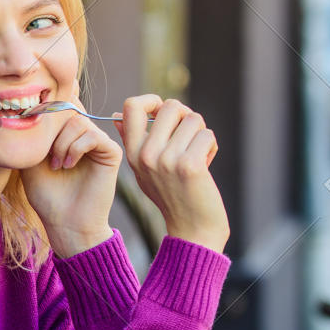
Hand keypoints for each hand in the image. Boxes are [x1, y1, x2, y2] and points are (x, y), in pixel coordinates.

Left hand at [19, 99, 123, 256]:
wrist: (65, 223)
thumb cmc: (46, 195)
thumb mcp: (30, 159)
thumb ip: (34, 133)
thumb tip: (33, 106)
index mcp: (67, 135)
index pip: (58, 108)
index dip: (45, 117)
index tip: (36, 142)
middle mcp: (84, 135)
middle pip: (68, 111)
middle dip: (52, 133)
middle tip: (48, 159)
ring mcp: (99, 143)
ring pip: (78, 121)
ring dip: (62, 143)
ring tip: (57, 166)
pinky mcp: (111, 152)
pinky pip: (93, 135)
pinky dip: (76, 148)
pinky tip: (68, 165)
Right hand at [116, 95, 228, 253]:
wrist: (192, 229)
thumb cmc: (171, 197)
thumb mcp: (143, 170)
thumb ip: (132, 142)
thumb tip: (118, 116)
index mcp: (132, 154)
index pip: (132, 106)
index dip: (152, 100)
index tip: (163, 112)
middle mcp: (146, 155)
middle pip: (170, 106)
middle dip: (185, 117)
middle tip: (188, 137)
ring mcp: (166, 161)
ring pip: (193, 119)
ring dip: (201, 134)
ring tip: (196, 156)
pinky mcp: (189, 166)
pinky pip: (206, 135)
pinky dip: (211, 146)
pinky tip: (206, 164)